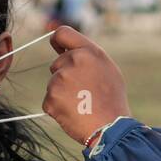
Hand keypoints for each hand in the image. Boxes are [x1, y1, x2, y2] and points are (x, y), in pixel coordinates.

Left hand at [42, 27, 129, 144]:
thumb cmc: (111, 99)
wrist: (109, 127)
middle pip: (56, 64)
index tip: (58, 49)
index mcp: (89, 52)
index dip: (57, 41)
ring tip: (81, 103)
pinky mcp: (51, 98)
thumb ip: (87, 57)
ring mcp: (59, 80)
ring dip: (61, 93)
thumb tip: (67, 52)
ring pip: (53, 84)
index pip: (62, 33)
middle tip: (83, 92)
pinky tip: (73, 112)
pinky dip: (57, 108)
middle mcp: (73, 61)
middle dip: (64, 76)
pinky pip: (49, 101)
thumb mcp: (106, 68)